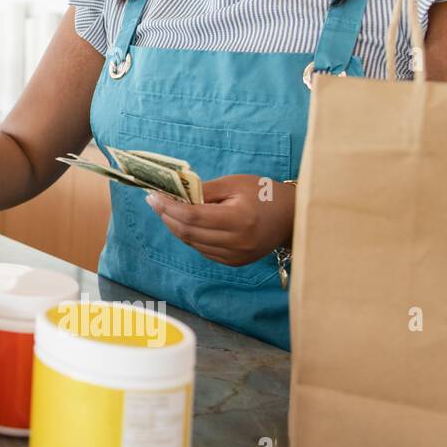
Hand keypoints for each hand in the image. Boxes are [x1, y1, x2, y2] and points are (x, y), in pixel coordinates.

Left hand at [145, 174, 294, 265]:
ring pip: (192, 243)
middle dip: (166, 216)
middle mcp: (237, 242)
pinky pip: (203, 249)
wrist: (293, 218)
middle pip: (188, 233)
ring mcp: (235, 256)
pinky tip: (185, 222)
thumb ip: (204, 190)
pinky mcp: (234, 262)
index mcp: (239, 220)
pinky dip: (190, 236)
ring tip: (166, 210)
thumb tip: (173, 193)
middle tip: (154, 202)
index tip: (153, 196)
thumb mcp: (234, 184)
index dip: (169, 207)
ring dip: (175, 227)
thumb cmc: (264, 194)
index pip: (192, 217)